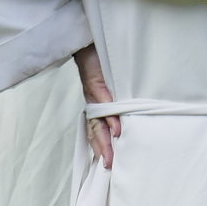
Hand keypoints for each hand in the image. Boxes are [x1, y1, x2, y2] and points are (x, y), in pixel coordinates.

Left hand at [74, 44, 119, 168]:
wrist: (85, 37)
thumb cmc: (100, 57)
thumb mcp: (108, 79)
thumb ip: (114, 96)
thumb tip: (121, 119)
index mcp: (95, 102)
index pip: (96, 128)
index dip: (100, 145)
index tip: (106, 164)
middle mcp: (92, 100)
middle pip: (95, 129)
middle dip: (102, 150)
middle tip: (109, 168)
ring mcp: (94, 91)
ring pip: (98, 120)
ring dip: (104, 140)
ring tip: (111, 157)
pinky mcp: (96, 79)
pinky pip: (104, 101)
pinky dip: (110, 116)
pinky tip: (116, 129)